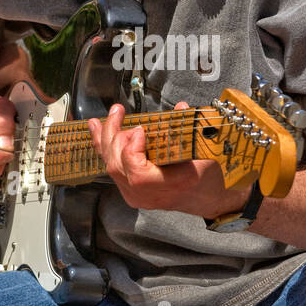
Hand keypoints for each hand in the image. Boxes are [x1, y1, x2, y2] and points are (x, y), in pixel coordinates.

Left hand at [87, 101, 254, 218]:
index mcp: (167, 187)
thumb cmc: (208, 177)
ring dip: (105, 139)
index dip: (132, 148)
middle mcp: (148, 195)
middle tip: (119, 113)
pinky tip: (97, 132)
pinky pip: (113, 170)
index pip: (136, 170)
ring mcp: (136, 196)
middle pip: (117, 166)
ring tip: (102, 119)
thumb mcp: (203, 153)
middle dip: (114, 135)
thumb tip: (179, 106)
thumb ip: (188, 131)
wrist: (208, 199)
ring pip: (111, 167)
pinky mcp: (131, 192)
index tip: (141, 129)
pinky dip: (105, 149)